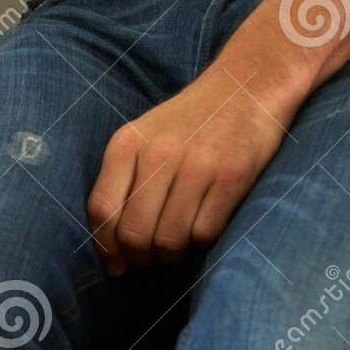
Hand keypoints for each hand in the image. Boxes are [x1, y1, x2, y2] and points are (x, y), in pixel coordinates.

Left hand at [87, 69, 293, 273]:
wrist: (247, 84)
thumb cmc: (193, 120)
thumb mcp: (145, 136)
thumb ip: (125, 181)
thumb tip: (111, 250)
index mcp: (127, 143)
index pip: (101, 210)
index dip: (105, 248)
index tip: (116, 265)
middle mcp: (157, 153)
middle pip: (133, 233)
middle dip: (141, 258)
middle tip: (153, 259)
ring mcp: (196, 164)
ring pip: (168, 240)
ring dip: (172, 255)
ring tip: (179, 246)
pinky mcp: (231, 176)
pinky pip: (204, 234)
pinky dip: (202, 242)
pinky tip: (204, 227)